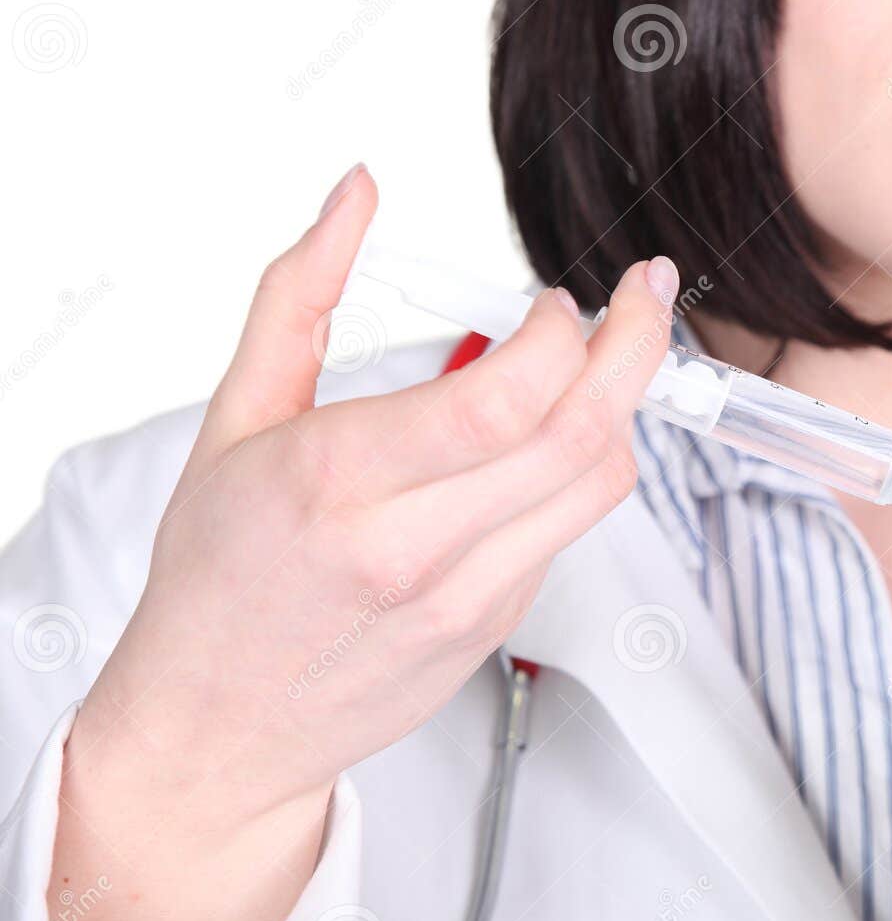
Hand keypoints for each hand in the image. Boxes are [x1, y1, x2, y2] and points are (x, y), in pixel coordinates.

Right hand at [51, 165, 674, 920]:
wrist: (217, 726)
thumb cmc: (217, 575)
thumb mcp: (234, 417)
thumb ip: (300, 293)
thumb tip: (356, 195)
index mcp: (338, 481)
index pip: (505, 398)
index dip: (562, 333)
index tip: (554, 299)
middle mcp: (411, 548)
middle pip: (579, 436)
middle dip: (636, 347)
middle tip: (645, 296)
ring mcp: (465, 600)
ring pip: (596, 487)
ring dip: (621, 410)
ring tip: (607, 361)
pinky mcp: (496, 628)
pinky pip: (568, 531)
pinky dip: (576, 471)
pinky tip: (542, 444)